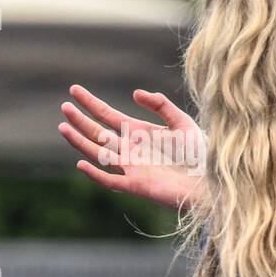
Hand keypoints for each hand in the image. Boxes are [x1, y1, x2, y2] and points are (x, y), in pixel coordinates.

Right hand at [58, 85, 207, 210]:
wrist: (212, 181)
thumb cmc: (201, 155)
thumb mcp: (182, 123)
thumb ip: (161, 105)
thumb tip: (135, 93)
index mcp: (140, 133)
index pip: (108, 116)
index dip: (91, 104)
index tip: (74, 90)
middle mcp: (132, 150)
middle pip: (98, 133)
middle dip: (80, 121)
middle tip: (64, 106)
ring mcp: (132, 168)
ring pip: (98, 154)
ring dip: (80, 142)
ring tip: (63, 126)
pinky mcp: (137, 185)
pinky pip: (110, 180)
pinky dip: (95, 173)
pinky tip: (81, 162)